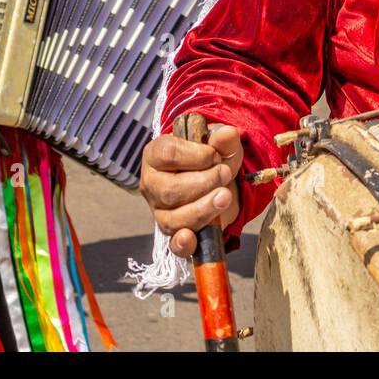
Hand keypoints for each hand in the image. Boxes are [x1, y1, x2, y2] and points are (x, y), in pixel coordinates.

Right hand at [140, 123, 242, 257]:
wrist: (219, 180)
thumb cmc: (212, 158)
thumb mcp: (220, 144)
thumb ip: (223, 139)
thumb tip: (227, 134)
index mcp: (156, 155)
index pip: (167, 154)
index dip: (195, 155)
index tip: (214, 155)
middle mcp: (152, 184)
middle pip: (170, 190)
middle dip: (203, 183)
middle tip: (225, 173)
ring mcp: (159, 211)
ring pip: (174, 218)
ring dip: (204, 209)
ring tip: (225, 196)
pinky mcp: (173, 233)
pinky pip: (173, 244)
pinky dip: (183, 244)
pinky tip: (191, 238)